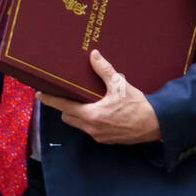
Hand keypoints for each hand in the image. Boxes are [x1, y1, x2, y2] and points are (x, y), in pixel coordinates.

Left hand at [38, 49, 161, 144]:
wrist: (155, 124)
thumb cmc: (137, 105)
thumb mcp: (119, 84)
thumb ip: (104, 70)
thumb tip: (93, 55)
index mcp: (91, 115)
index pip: (64, 106)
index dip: (50, 100)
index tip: (39, 95)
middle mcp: (92, 128)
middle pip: (68, 117)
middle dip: (65, 107)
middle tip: (68, 95)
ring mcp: (99, 136)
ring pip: (79, 124)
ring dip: (78, 114)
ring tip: (86, 101)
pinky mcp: (107, 140)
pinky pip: (91, 130)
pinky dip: (90, 120)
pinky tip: (100, 111)